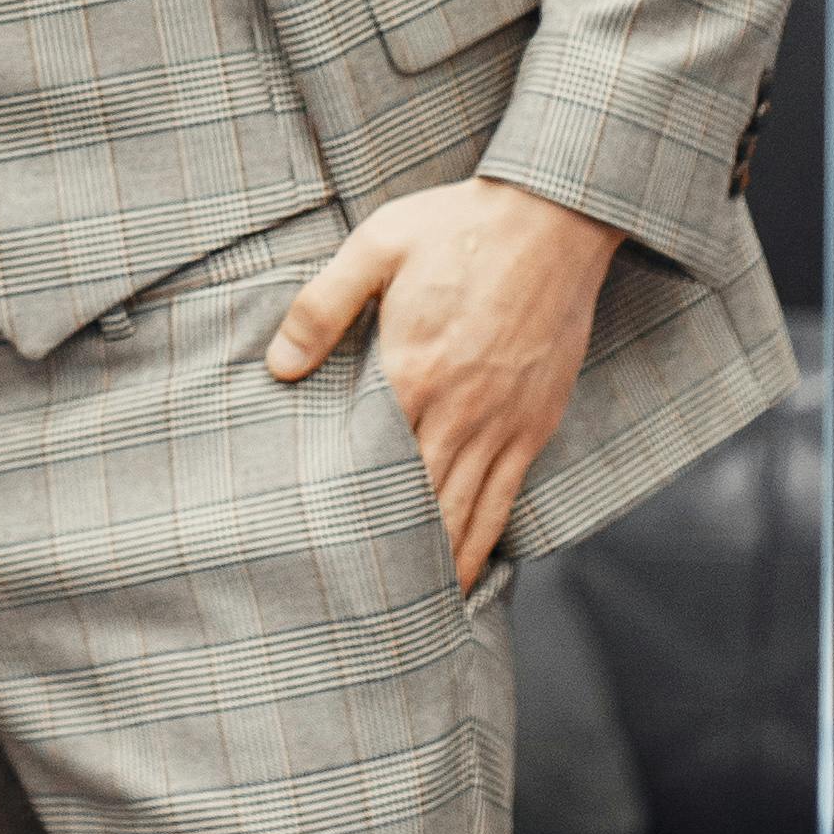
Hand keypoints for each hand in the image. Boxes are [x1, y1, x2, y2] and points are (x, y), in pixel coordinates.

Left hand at [264, 175, 616, 586]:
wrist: (555, 218)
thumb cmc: (457, 227)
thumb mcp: (376, 246)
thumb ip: (322, 307)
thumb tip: (278, 367)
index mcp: (411, 369)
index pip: (368, 460)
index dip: (343, 511)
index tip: (314, 552)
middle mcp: (459, 410)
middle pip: (414, 503)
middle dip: (383, 557)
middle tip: (347, 606)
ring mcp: (502, 424)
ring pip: (462, 515)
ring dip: (432, 566)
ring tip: (401, 614)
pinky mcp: (534, 425)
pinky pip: (505, 500)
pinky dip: (483, 545)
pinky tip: (464, 574)